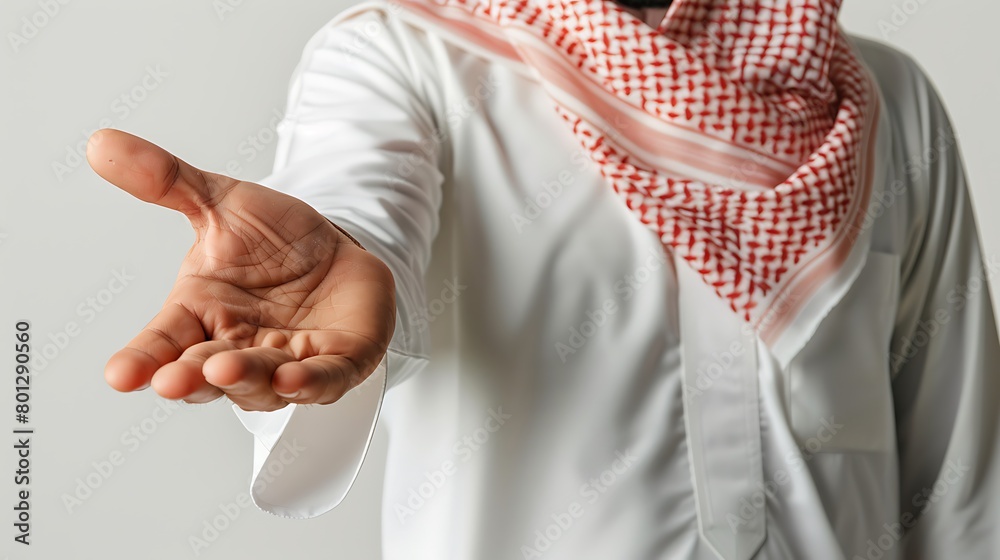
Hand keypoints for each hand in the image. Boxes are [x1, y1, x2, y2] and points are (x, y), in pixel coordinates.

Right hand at [87, 129, 394, 410]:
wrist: (339, 246)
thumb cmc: (275, 240)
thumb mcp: (222, 203)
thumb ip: (167, 182)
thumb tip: (102, 144)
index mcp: (201, 314)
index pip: (163, 343)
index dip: (141, 360)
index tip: (119, 375)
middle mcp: (238, 346)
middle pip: (206, 373)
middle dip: (189, 378)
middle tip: (170, 380)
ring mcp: (287, 360)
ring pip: (261, 383)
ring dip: (244, 379)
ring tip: (224, 369)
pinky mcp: (337, 362)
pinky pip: (323, 379)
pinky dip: (309, 382)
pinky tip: (292, 380)